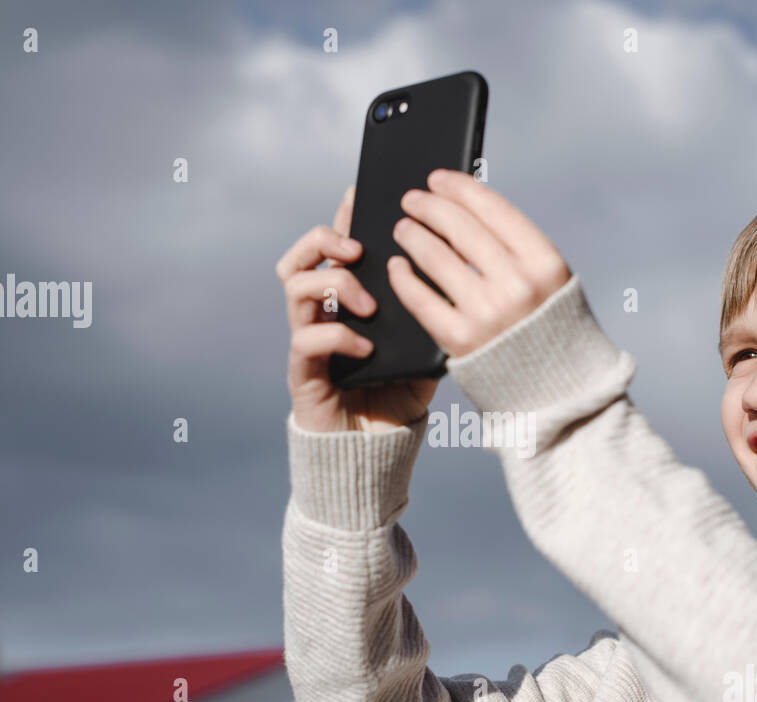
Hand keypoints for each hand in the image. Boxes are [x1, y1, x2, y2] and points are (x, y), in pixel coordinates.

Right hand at [277, 184, 438, 433]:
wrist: (376, 454)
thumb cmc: (400, 396)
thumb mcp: (425, 347)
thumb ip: (432, 312)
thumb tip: (462, 269)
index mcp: (348, 301)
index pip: (338, 247)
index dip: (344, 215)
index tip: (363, 192)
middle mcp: (321, 314)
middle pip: (300, 255)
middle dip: (325, 238)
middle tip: (358, 246)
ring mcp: (307, 340)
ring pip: (295, 286)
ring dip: (334, 284)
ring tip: (369, 303)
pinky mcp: (303, 373)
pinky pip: (306, 340)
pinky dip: (338, 336)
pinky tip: (368, 348)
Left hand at [387, 169, 571, 358]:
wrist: (555, 390)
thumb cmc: (548, 328)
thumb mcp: (550, 282)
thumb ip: (517, 248)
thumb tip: (463, 206)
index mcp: (545, 262)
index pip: (492, 208)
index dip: (459, 187)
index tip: (436, 178)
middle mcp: (518, 285)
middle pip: (459, 228)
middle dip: (429, 206)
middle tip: (411, 199)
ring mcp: (487, 313)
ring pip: (435, 257)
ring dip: (412, 236)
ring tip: (402, 228)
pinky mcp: (460, 340)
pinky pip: (420, 299)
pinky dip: (403, 278)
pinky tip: (396, 266)